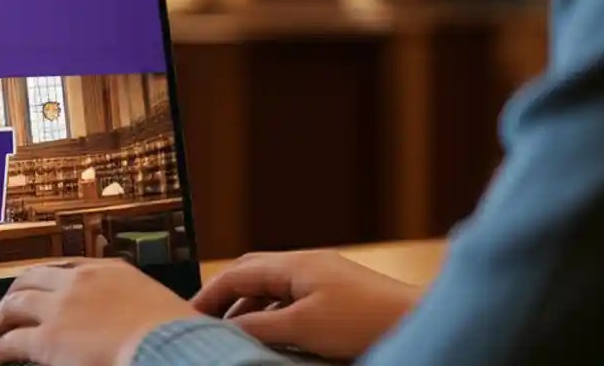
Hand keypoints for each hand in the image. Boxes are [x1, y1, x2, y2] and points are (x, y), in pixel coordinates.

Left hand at [0, 259, 199, 365]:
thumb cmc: (175, 334)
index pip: (68, 268)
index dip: (48, 280)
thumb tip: (137, 321)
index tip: (40, 287)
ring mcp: (61, 307)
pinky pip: (9, 344)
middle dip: (15, 291)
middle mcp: (80, 282)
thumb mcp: (158, 307)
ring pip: (15, 305)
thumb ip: (137, 307)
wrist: (168, 345)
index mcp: (110, 270)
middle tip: (7, 306)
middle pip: (33, 278)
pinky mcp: (48, 338)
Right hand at [193, 251, 422, 360]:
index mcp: (295, 265)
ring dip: (250, 309)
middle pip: (253, 274)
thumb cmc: (363, 321)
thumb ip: (261, 326)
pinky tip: (272, 338)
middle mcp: (307, 266)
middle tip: (204, 321)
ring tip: (233, 334)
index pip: (238, 273)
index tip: (187, 315)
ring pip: (274, 290)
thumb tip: (230, 328)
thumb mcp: (303, 327)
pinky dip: (273, 317)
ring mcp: (324, 280)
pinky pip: (293, 302)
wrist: (416, 322)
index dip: (209, 294)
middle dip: (226, 296)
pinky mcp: (338, 298)